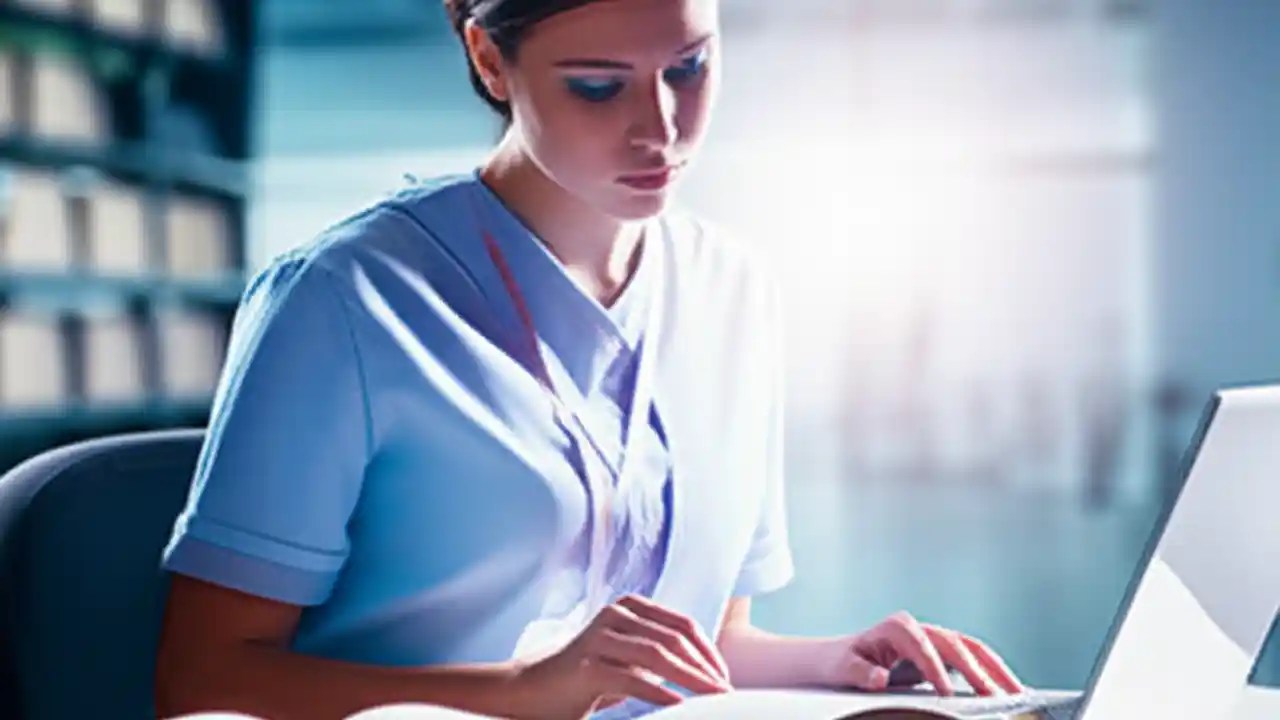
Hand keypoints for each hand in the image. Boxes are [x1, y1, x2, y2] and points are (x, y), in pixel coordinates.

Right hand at [512, 594, 732, 719]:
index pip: (683, 625)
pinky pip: (631, 678)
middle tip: (725, 693)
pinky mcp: (586, 665)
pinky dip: (659, 693)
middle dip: (705, 668)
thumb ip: (662, 653)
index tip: (725, 679)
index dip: (710, 652)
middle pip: (674, 639)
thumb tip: (711, 671)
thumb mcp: (631, 657)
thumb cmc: (591, 675)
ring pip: (657, 654)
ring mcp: (598, 637)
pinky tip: (678, 706)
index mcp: (631, 606)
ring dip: (690, 680)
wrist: (535, 690)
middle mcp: (615, 614)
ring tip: (711, 699)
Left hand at [820, 611, 1024, 696]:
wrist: (842, 657)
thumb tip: (878, 678)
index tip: (947, 692)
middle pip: (955, 644)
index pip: (922, 647)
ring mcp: (935, 637)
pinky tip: (1008, 690)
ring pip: (972, 648)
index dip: (935, 669)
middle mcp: (920, 627)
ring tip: (1017, 692)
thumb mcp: (843, 668)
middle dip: (976, 669)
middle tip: (994, 695)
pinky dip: (991, 671)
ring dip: (995, 669)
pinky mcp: (944, 651)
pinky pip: (973, 658)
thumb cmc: (842, 662)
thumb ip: (860, 672)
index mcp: (897, 627)